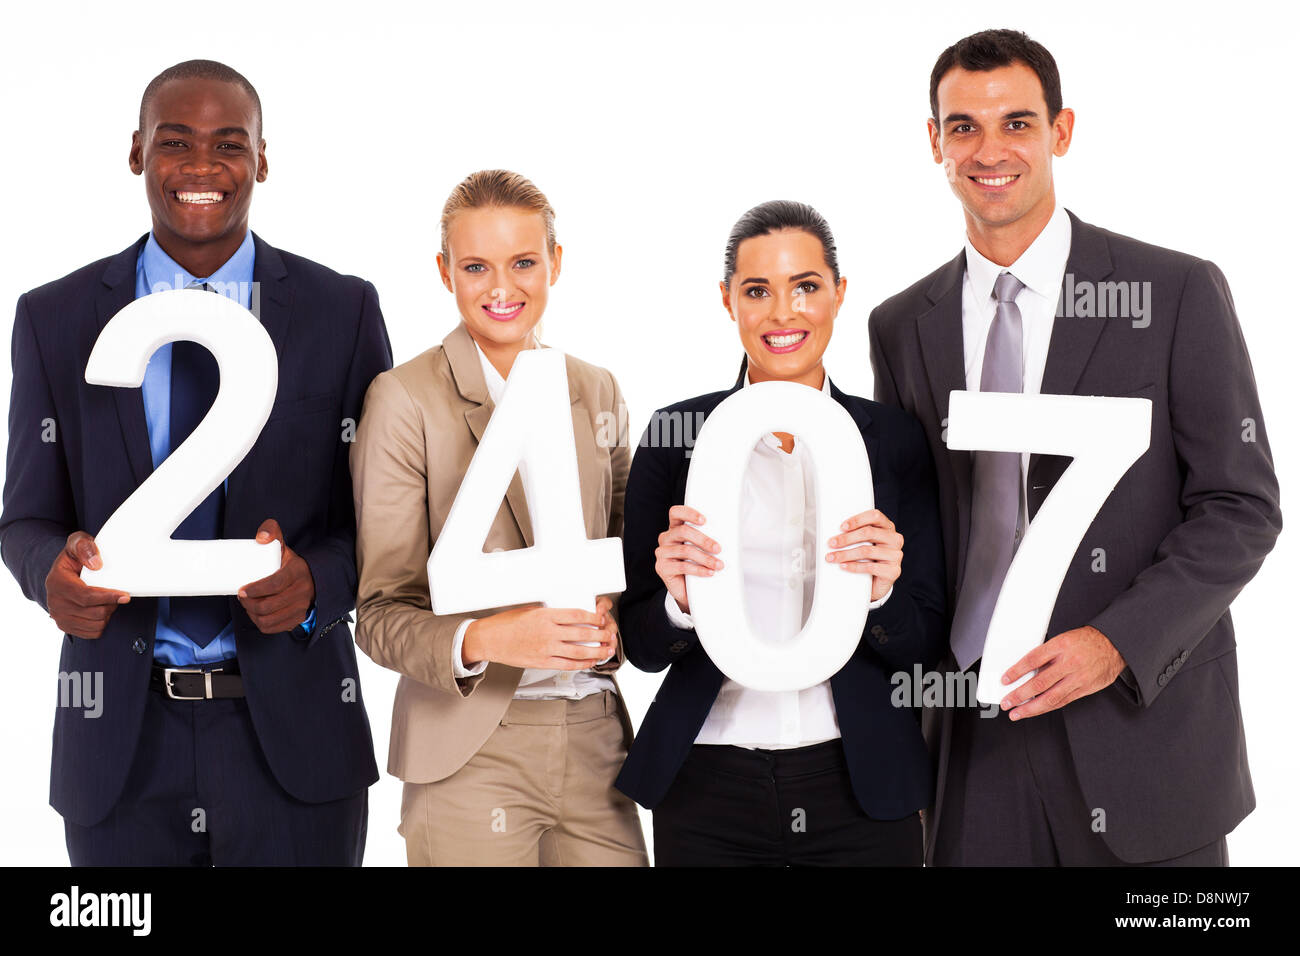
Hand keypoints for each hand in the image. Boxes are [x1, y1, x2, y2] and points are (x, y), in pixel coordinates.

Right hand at [44, 532, 129, 638]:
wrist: (65, 572)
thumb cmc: (76, 556)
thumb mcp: (78, 543)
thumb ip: (85, 547)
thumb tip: (96, 564)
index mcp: (56, 582)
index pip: (86, 596)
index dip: (108, 597)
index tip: (125, 596)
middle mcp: (54, 602)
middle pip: (93, 612)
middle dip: (110, 605)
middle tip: (117, 595)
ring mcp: (58, 616)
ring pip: (95, 624)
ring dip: (107, 614)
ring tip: (108, 602)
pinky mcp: (65, 627)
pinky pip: (92, 633)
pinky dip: (102, 624)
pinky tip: (101, 611)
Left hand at [237, 518, 315, 634]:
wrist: (311, 580)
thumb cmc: (288, 564)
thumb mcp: (282, 546)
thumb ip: (271, 532)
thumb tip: (260, 538)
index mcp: (297, 572)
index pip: (276, 584)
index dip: (256, 589)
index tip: (241, 590)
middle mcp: (302, 592)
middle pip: (269, 605)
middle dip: (249, 603)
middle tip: (241, 596)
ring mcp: (301, 608)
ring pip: (268, 619)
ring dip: (252, 614)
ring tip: (247, 605)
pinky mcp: (297, 620)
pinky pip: (272, 628)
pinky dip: (260, 623)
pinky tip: (256, 615)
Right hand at [462, 597, 617, 669]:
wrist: (490, 639)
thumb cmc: (508, 623)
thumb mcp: (531, 610)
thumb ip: (551, 613)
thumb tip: (571, 616)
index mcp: (545, 615)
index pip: (577, 615)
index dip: (593, 617)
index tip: (601, 618)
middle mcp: (547, 633)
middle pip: (582, 634)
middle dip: (600, 635)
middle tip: (611, 634)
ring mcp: (546, 649)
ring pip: (578, 652)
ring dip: (596, 652)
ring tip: (607, 650)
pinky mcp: (542, 662)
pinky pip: (567, 664)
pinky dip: (582, 664)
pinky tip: (590, 662)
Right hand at [655, 505, 721, 614]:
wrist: (690, 590)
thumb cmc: (699, 564)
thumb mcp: (704, 549)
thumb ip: (709, 538)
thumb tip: (732, 535)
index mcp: (675, 528)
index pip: (676, 513)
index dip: (688, 513)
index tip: (704, 520)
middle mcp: (666, 538)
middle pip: (683, 532)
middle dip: (703, 540)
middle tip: (718, 548)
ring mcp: (662, 553)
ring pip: (685, 550)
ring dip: (705, 558)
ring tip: (718, 565)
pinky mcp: (662, 567)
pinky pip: (682, 566)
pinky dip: (699, 569)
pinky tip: (709, 572)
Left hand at [826, 509, 901, 601]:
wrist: (877, 583)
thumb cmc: (868, 558)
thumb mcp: (864, 542)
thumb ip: (856, 534)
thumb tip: (833, 533)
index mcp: (887, 527)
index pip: (875, 516)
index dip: (857, 520)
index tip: (842, 527)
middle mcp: (894, 539)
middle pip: (869, 533)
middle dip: (847, 538)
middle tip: (831, 543)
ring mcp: (896, 555)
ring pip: (867, 550)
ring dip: (846, 554)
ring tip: (832, 557)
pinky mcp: (894, 571)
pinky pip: (871, 567)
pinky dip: (854, 566)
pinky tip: (843, 566)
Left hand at [999, 625, 1126, 718]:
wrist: (1114, 645)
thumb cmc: (1086, 641)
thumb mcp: (1063, 639)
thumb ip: (1046, 654)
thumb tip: (1025, 670)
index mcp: (1061, 646)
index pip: (1033, 660)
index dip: (1016, 671)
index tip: (1005, 680)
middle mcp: (1069, 663)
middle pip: (1039, 682)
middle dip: (1019, 695)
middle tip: (1006, 702)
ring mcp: (1078, 678)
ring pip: (1051, 697)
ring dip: (1031, 708)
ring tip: (1017, 713)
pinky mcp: (1085, 689)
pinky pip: (1063, 701)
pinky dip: (1047, 707)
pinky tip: (1036, 711)